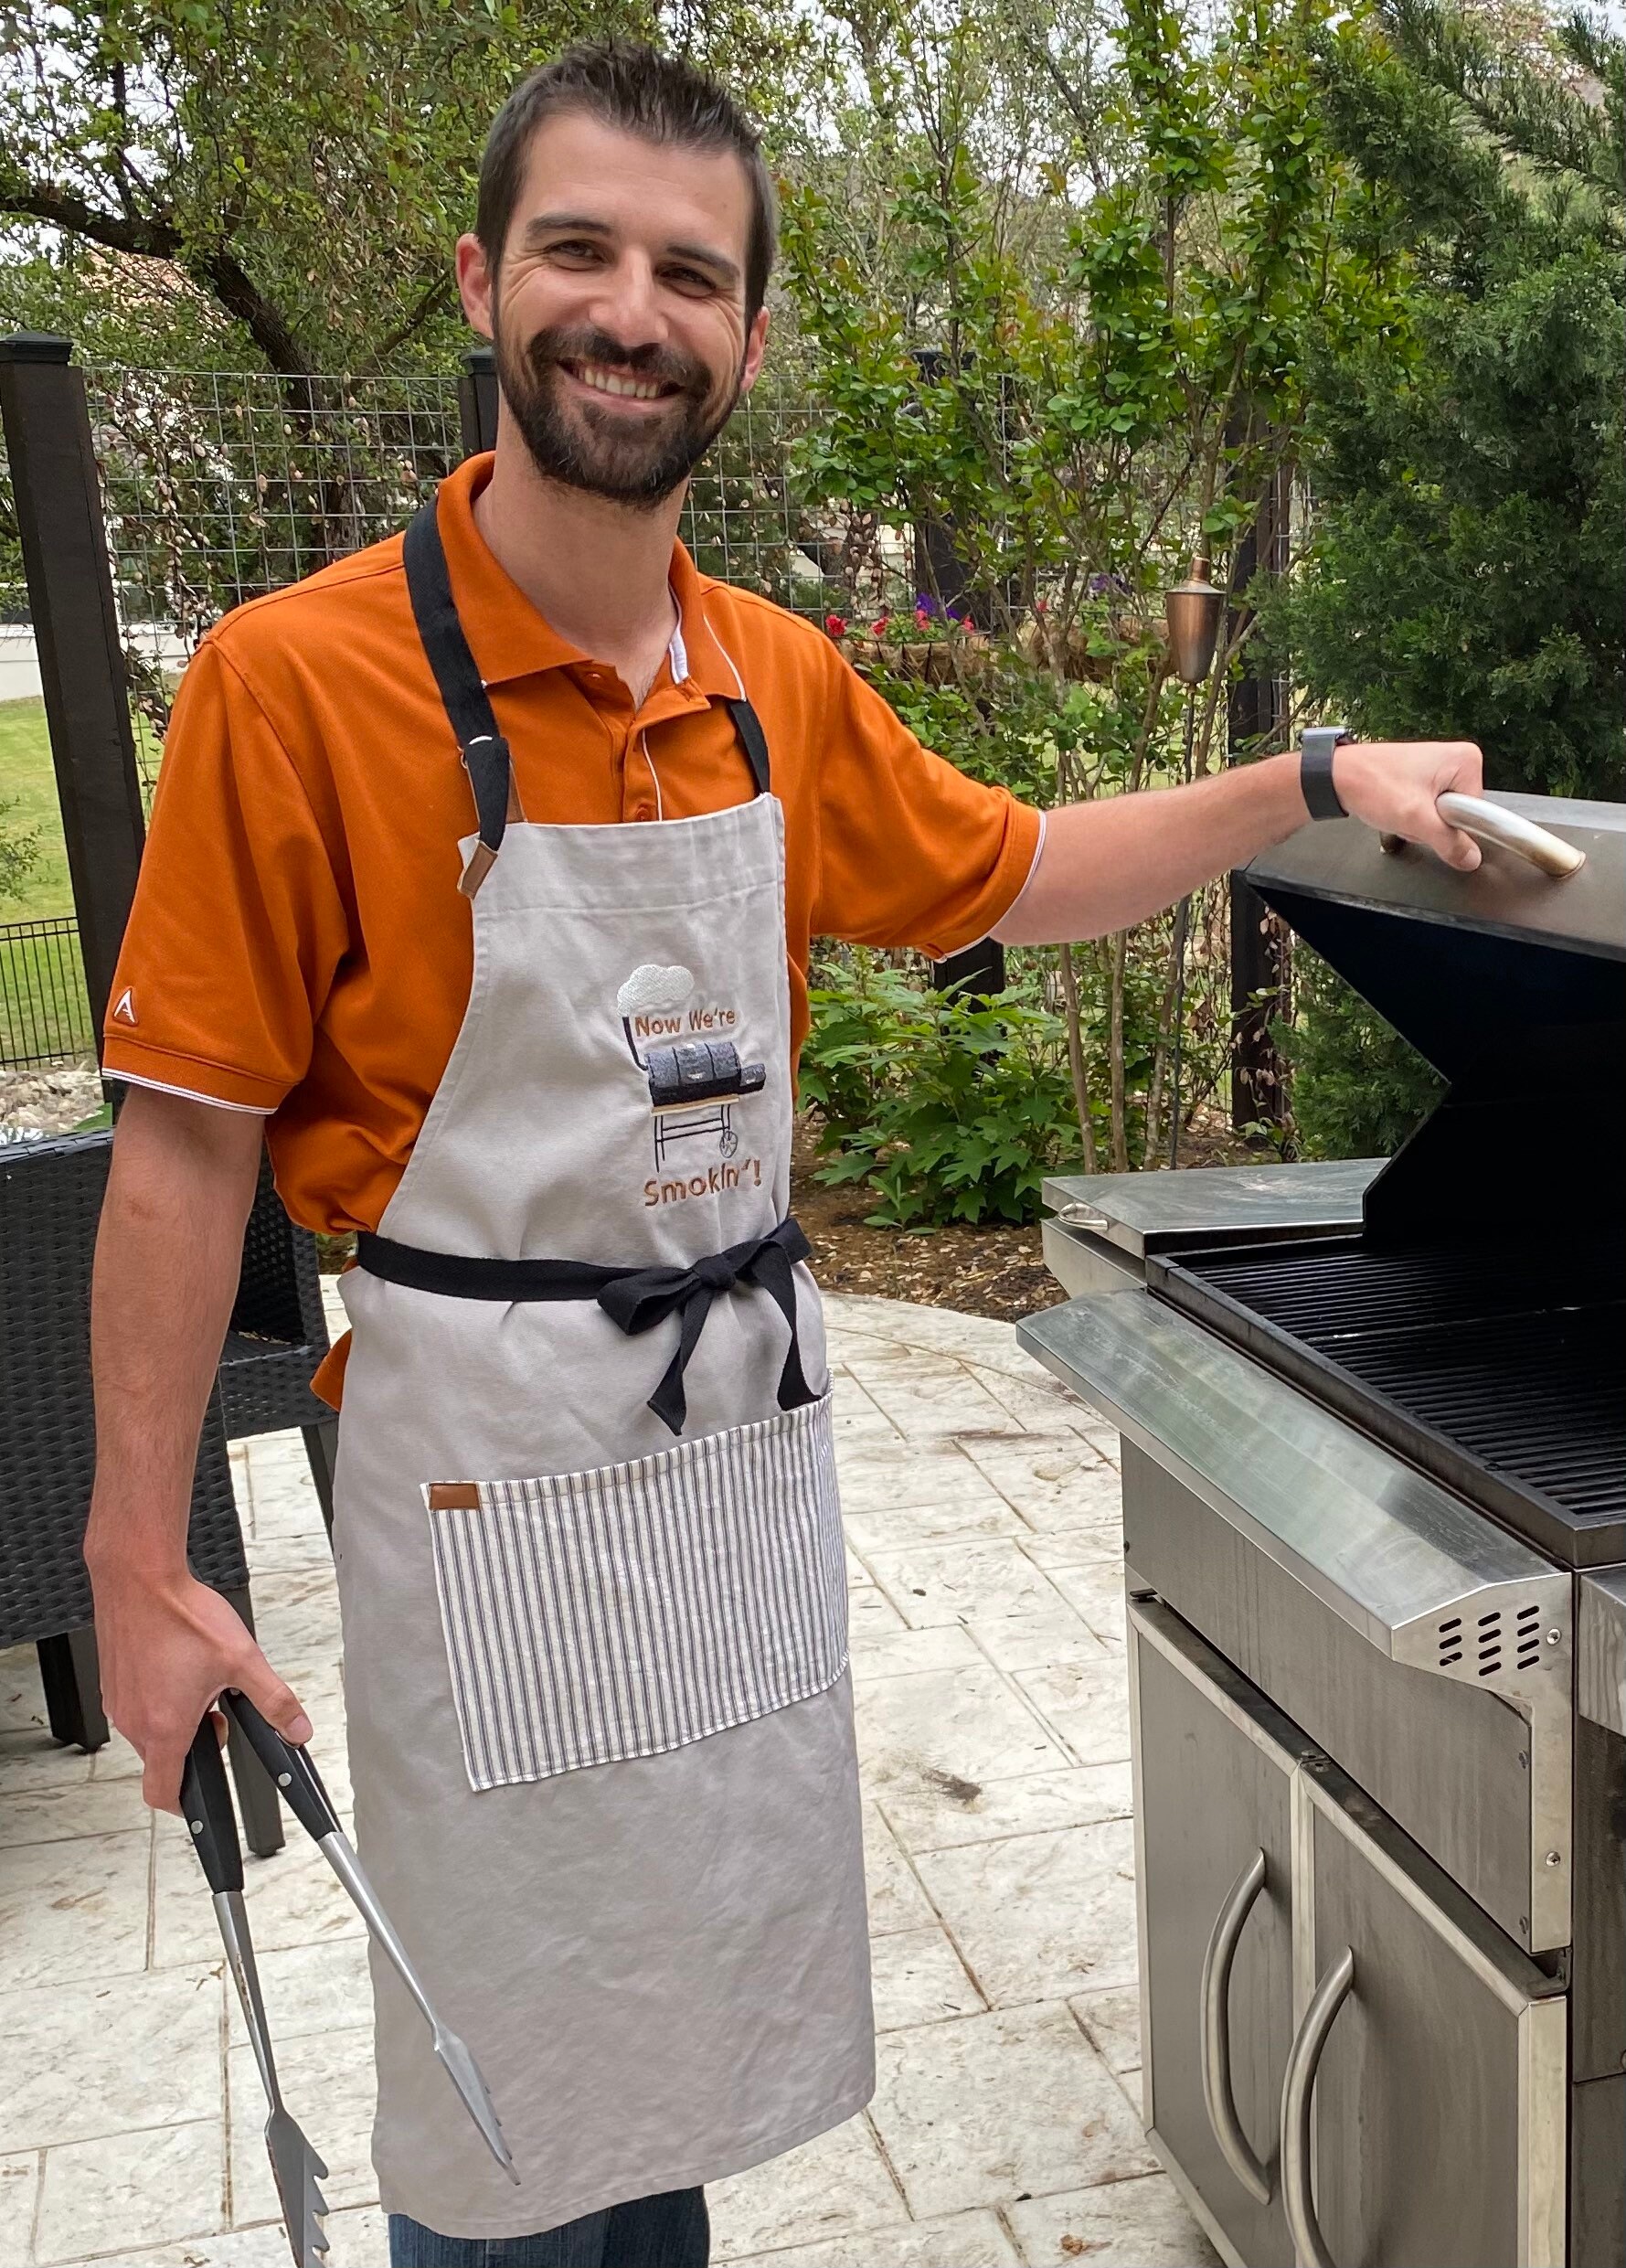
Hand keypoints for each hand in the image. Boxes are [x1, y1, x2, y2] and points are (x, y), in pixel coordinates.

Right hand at [91, 1566, 311, 1814]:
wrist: (139, 1576)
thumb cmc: (180, 1614)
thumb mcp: (243, 1660)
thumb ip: (275, 1701)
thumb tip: (297, 1729)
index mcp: (165, 1727)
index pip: (165, 1793)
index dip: (186, 1808)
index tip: (203, 1807)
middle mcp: (134, 1721)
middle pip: (164, 1760)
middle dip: (198, 1746)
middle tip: (218, 1713)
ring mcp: (120, 1701)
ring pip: (151, 1731)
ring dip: (179, 1720)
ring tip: (201, 1681)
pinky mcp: (114, 1681)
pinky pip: (138, 1706)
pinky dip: (160, 1698)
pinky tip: (178, 1665)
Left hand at [1331, 739, 1484, 870]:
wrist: (1339, 777)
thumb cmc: (1372, 783)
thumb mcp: (1416, 819)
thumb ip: (1449, 842)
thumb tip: (1471, 857)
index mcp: (1467, 760)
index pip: (1476, 812)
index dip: (1450, 825)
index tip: (1427, 816)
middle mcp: (1458, 760)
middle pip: (1458, 815)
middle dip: (1431, 824)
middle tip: (1409, 813)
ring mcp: (1440, 769)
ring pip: (1441, 816)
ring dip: (1418, 823)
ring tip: (1399, 808)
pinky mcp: (1425, 779)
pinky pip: (1427, 811)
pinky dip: (1411, 816)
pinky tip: (1396, 807)